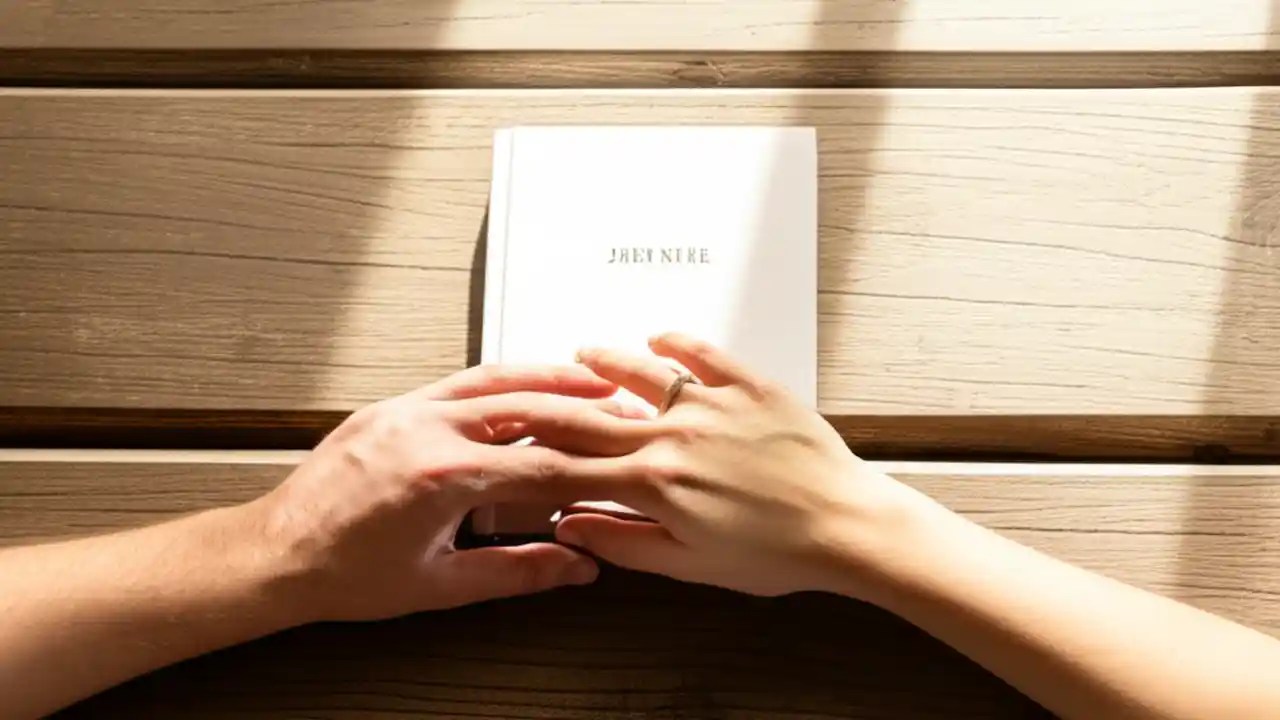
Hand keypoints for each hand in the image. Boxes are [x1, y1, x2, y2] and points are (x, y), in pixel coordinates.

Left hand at [240, 364, 648, 621]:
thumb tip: (573, 567)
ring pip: (492, 378)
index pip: (541, 463)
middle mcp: (424, 429)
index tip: (625, 467)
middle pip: (527, 405)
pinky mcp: (390, 407)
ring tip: (591, 378)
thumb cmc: (344, 573)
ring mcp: (404, 411)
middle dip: (584, 408)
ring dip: (546, 376)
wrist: (276, 554)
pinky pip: (457, 382)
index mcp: (441, 476)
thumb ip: (516, 571)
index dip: (591, 467)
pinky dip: (500, 381)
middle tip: (626, 410)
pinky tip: (524, 385)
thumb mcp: (441, 584)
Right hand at [555, 333, 937, 599]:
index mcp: (653, 484)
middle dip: (546, 404)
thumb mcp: (689, 565)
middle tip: (519, 394)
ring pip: (640, 373)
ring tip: (582, 354)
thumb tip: (570, 525)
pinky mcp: (749, 386)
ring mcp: (710, 404)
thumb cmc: (775, 554)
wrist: (845, 525)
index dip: (533, 456)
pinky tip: (657, 338)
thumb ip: (623, 541)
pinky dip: (675, 342)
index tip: (509, 447)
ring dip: (604, 362)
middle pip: (591, 414)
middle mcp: (672, 435)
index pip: (573, 465)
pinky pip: (702, 353)